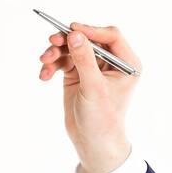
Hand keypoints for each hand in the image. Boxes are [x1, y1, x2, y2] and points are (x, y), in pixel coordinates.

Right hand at [37, 22, 142, 172]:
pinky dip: (52, 64)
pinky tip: (44, 75)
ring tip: (44, 61)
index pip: (111, 36)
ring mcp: (93, 66)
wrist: (93, 142)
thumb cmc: (102, 119)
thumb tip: (74, 33)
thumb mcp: (93, 88)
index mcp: (127, 63)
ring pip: (72, 47)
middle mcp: (112, 62)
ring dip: (56, 52)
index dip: (91, 30)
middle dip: (68, 40)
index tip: (72, 30)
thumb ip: (85, 60)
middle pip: (88, 38)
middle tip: (52, 42)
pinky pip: (63, 60)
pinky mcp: (78, 73)